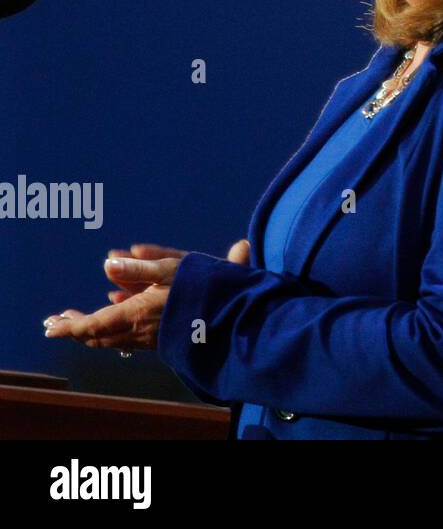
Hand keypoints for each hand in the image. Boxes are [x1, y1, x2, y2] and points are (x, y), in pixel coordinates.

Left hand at [43, 239, 248, 350]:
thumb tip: (107, 262)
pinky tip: (118, 304)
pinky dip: (115, 324)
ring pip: (113, 337)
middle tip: (57, 322)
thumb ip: (139, 267)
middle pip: (100, 335)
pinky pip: (129, 334)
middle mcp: (140, 330)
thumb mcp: (173, 270)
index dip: (70, 326)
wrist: (237, 318)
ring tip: (79, 317)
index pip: (93, 326)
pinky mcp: (164, 336)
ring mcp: (152, 336)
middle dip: (77, 328)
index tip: (50, 326)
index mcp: (136, 314)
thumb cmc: (205, 288)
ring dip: (94, 328)